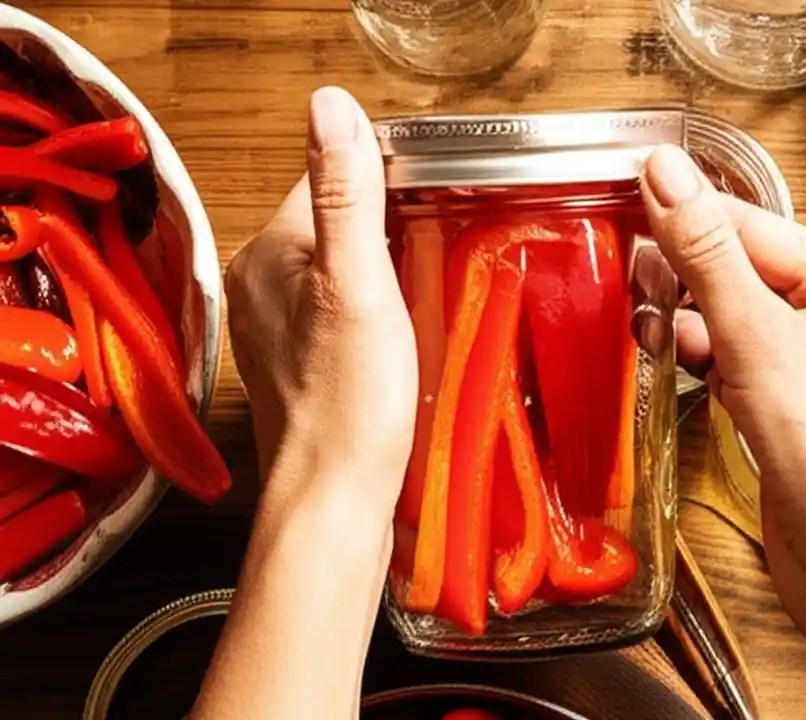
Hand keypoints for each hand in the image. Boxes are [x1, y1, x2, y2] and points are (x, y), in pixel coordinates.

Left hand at [225, 87, 415, 516]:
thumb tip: (333, 108)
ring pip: (343, 264)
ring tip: (436, 284)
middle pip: (337, 220)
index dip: (386, 177)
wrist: (336, 501)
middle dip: (393, 223)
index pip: (328, 176)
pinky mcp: (302, 359)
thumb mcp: (360, 288)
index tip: (438, 195)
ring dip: (389, 265)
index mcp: (269, 254)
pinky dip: (380, 305)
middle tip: (448, 244)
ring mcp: (279, 324)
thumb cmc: (349, 406)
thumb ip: (346, 198)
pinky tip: (410, 328)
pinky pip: (344, 306)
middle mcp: (262, 284)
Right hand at [641, 145, 805, 683]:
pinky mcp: (792, 412)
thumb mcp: (762, 340)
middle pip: (747, 273)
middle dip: (687, 277)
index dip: (693, 216)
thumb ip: (708, 256)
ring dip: (690, 322)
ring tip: (652, 328)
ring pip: (736, 321)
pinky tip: (676, 362)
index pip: (761, 229)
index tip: (634, 189)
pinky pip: (737, 364)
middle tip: (632, 275)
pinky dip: (703, 362)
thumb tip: (670, 177)